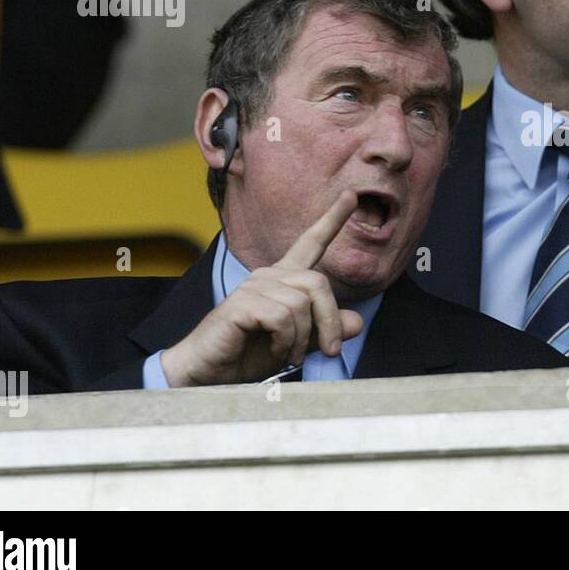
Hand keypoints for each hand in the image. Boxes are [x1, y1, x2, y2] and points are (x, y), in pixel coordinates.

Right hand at [161, 191, 365, 386]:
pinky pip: (282, 317)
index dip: (332, 220)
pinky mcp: (241, 303)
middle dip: (329, 321)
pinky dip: (286, 341)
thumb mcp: (299, 344)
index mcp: (284, 279)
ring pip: (301, 304)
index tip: (351, 195)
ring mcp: (253, 287)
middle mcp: (269, 276)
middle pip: (319, 283)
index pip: (311, 243)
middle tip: (330, 352)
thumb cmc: (251, 354)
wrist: (211, 374)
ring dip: (303, 338)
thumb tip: (357, 322)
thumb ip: (325, 331)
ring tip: (289, 353)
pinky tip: (274, 350)